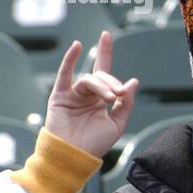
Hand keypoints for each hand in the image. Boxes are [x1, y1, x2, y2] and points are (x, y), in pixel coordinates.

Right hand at [44, 30, 138, 158]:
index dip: (105, 53)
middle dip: (112, 83)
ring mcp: (72, 94)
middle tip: (117, 95)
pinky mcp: (60, 96)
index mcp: (99, 99)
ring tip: (110, 98)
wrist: (75, 157)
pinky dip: (69, 60)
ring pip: (89, 80)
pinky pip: (64, 75)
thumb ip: (125, 103)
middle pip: (101, 77)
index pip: (104, 72)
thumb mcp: (117, 123)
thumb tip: (132, 82)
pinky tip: (77, 47)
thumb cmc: (95, 144)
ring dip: (102, 85)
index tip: (106, 35)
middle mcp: (86, 94)